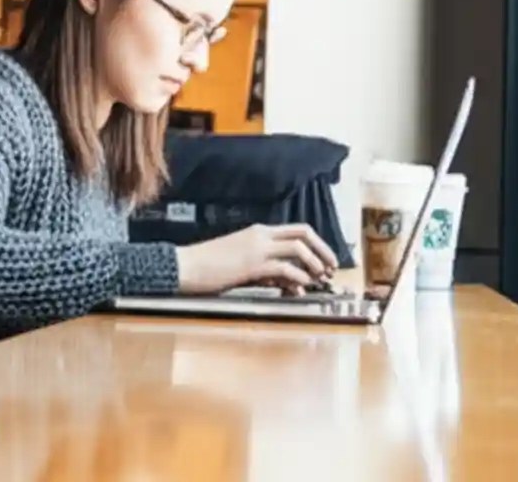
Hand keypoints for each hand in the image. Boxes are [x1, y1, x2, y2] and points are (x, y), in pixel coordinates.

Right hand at [175, 223, 339, 294]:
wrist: (185, 266)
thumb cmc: (210, 266)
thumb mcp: (243, 264)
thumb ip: (267, 269)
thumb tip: (290, 282)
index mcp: (259, 232)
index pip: (298, 230)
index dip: (317, 244)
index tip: (326, 260)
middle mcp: (261, 235)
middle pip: (304, 233)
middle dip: (323, 250)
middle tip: (332, 267)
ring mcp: (257, 248)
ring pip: (298, 247)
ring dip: (314, 263)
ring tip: (320, 278)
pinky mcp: (251, 264)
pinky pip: (284, 267)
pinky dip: (297, 277)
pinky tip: (301, 288)